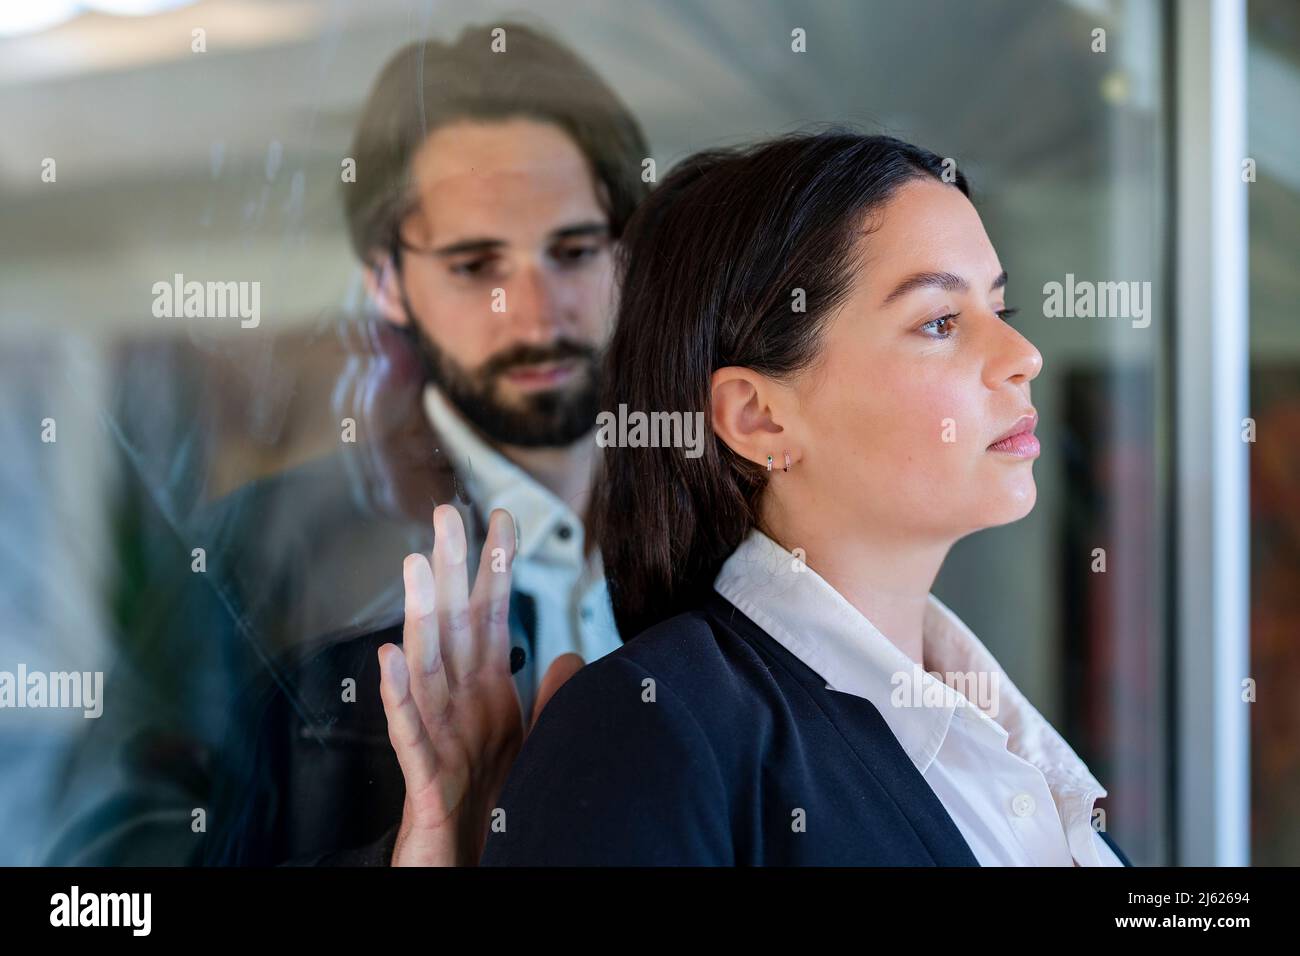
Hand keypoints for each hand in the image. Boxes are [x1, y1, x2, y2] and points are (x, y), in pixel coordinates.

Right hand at [378, 504, 583, 865]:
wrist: (465, 868)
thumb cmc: (492, 807)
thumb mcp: (533, 746)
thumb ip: (552, 702)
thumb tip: (569, 654)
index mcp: (487, 695)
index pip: (491, 618)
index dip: (495, 570)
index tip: (503, 519)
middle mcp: (458, 706)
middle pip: (452, 626)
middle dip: (449, 570)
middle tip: (445, 512)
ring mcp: (437, 738)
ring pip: (424, 667)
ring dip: (418, 615)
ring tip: (413, 565)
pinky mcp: (425, 779)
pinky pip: (409, 734)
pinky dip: (398, 697)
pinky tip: (388, 658)